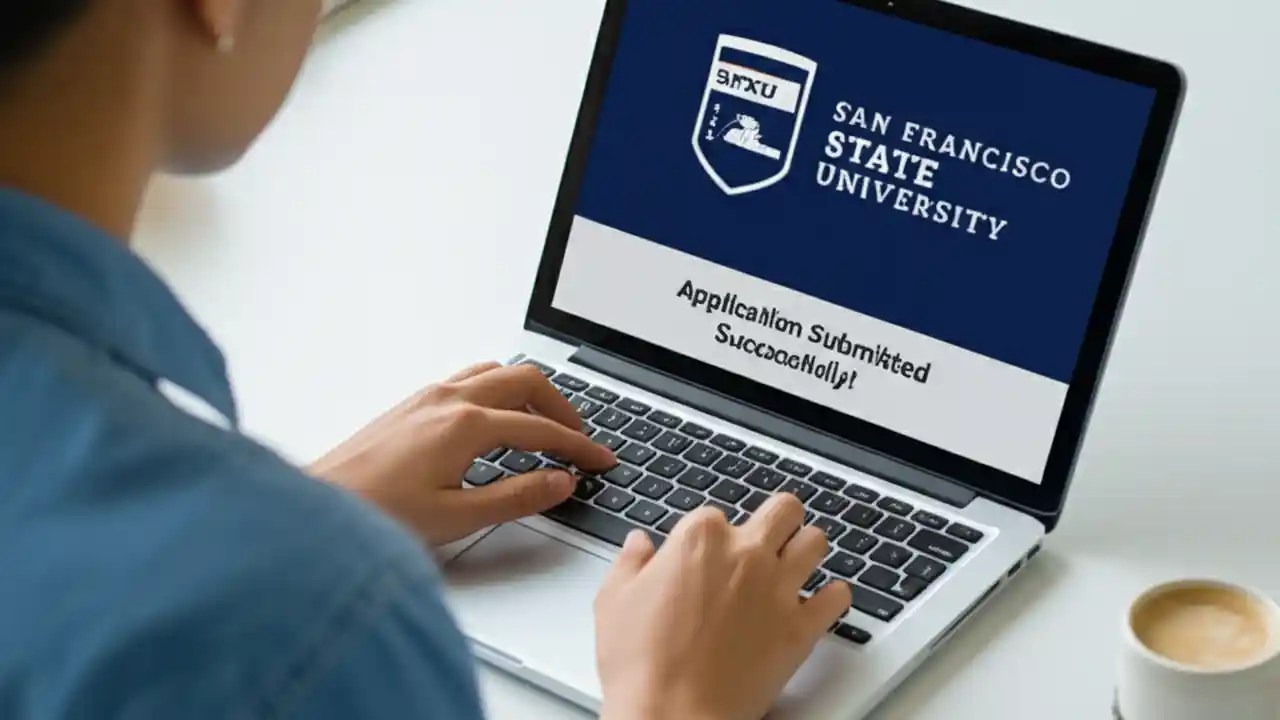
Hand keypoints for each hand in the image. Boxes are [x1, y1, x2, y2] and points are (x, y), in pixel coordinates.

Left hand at [309, 362, 615, 545]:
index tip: (600, 459)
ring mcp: (427, 396)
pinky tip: (497, 419)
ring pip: (497, 373)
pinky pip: (470, 378)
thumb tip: (559, 481)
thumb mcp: (458, 516)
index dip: (578, 445)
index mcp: (465, 425)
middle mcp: (448, 399)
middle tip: (579, 438)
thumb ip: (517, 497)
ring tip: (545, 425)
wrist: (317, 507)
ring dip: (529, 393)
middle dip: (562, 407)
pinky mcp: (412, 403)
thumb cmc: (375, 513)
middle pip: (525, 382)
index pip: (541, 429)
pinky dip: (499, 391)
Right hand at [595, 495, 851, 719]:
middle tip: (770, 536)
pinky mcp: (801, 628)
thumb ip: (630, 563)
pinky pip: (837, 598)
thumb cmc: (641, 665)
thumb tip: (638, 544)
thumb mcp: (613, 602)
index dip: (711, 535)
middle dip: (778, 520)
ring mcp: (778, 589)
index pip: (716, 513)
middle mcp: (746, 554)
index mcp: (700, 539)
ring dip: (807, 549)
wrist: (673, 715)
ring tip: (796, 563)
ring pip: (817, 542)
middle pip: (783, 510)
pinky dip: (832, 598)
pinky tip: (818, 604)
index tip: (705, 556)